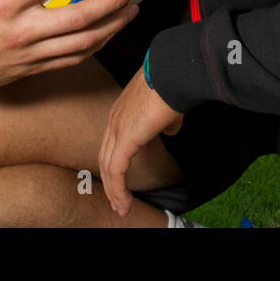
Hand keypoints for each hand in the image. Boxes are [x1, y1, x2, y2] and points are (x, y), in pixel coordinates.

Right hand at [0, 0, 140, 95]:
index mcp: (3, 3)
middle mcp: (21, 31)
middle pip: (77, 18)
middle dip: (110, 2)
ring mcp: (31, 53)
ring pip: (82, 43)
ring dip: (112, 26)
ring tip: (134, 8)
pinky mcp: (35, 68)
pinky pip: (73, 59)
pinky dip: (96, 45)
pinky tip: (111, 32)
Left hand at [99, 67, 183, 217]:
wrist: (174, 72)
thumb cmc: (173, 84)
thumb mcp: (167, 107)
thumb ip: (165, 121)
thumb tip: (169, 129)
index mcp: (122, 111)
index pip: (112, 144)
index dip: (115, 164)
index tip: (121, 182)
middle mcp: (114, 119)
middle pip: (105, 157)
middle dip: (110, 183)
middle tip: (117, 203)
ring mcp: (117, 128)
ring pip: (108, 167)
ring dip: (114, 191)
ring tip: (121, 208)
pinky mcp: (124, 138)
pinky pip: (116, 170)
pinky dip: (118, 188)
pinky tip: (124, 201)